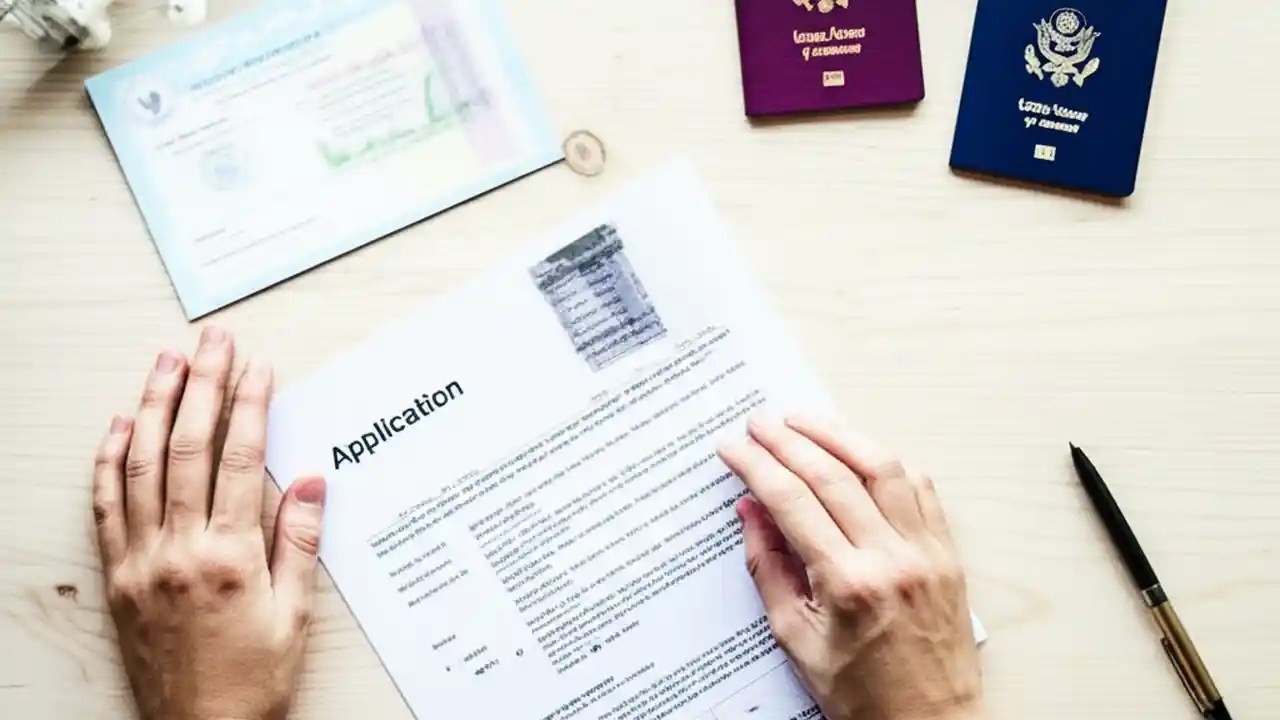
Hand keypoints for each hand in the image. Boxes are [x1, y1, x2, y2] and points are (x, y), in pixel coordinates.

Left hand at [91, 328, 326, 719]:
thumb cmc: (253, 682)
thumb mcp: (295, 617)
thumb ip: (299, 544)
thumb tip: (309, 481)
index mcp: (229, 558)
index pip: (239, 460)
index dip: (249, 406)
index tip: (259, 369)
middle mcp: (178, 551)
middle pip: (188, 448)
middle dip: (202, 386)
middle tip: (213, 342)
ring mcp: (141, 561)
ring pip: (142, 466)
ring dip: (154, 407)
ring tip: (167, 362)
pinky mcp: (119, 578)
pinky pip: (106, 508)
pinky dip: (110, 462)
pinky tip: (120, 427)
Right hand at [719, 413, 983, 719]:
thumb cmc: (863, 697)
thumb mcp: (796, 640)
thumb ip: (769, 570)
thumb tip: (750, 511)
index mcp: (849, 584)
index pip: (793, 502)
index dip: (757, 466)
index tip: (734, 448)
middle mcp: (892, 559)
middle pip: (833, 474)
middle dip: (788, 440)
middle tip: (759, 423)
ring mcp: (926, 552)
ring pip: (883, 466)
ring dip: (838, 434)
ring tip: (803, 420)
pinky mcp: (947, 553)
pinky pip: (921, 487)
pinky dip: (886, 460)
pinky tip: (860, 449)